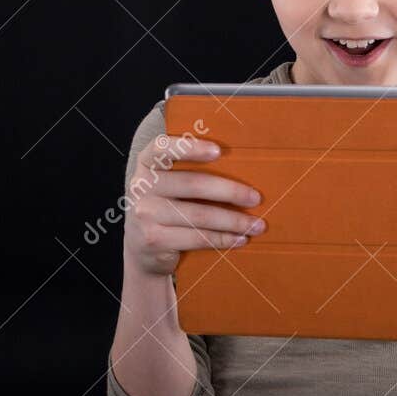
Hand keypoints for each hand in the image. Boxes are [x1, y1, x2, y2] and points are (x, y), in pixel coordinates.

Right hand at [123, 134, 264, 277]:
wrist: (140, 248)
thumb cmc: (165, 205)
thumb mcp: (166, 182)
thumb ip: (186, 168)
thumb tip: (239, 161)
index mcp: (147, 163)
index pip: (163, 148)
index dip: (191, 147)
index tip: (219, 151)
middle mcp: (141, 186)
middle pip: (192, 184)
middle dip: (230, 191)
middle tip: (255, 198)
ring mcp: (145, 214)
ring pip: (199, 216)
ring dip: (233, 221)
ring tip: (256, 225)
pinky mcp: (154, 239)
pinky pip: (197, 238)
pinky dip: (222, 239)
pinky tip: (239, 238)